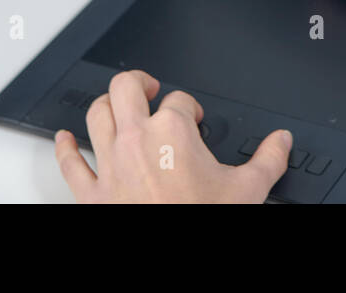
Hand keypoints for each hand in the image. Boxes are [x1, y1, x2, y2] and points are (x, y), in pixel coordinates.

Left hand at [54, 69, 291, 202]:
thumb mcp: (248, 190)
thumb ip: (268, 159)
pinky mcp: (92, 194)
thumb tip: (281, 142)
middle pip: (125, 88)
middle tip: (149, 88)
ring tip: (115, 106)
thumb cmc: (205, 219)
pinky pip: (70, 164)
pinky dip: (65, 148)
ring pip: (96, 116)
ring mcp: (110, 165)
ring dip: (105, 106)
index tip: (195, 119)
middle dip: (139, 83)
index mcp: (173, 132)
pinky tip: (64, 139)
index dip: (190, 106)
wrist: (175, 262)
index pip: (180, 100)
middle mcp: (137, 140)